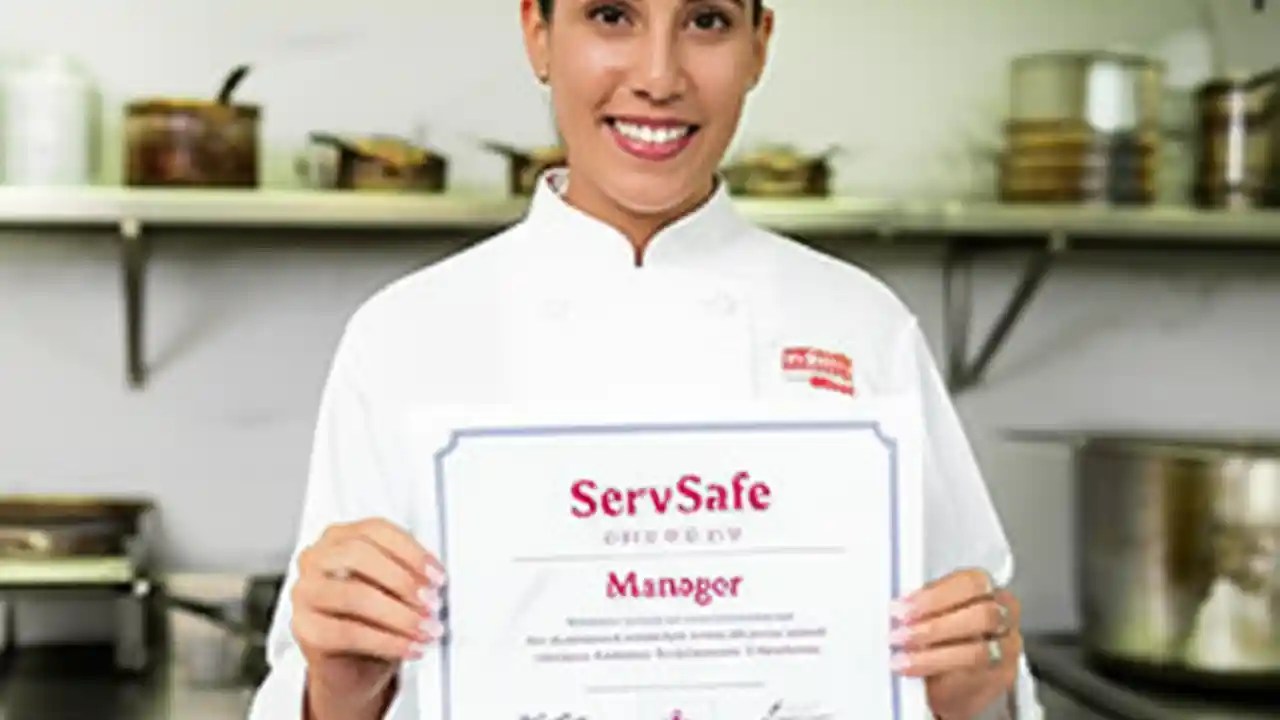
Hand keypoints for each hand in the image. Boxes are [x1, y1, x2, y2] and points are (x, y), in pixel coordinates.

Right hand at [291, 518, 446, 718]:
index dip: (411, 551)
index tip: (437, 575)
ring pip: (354, 596)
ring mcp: (305, 592)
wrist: (351, 666)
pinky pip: (349, 633)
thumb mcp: (393, 588)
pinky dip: (388, 642)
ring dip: (399, 615)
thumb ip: (408, 574)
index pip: (375, 530)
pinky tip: (410, 647)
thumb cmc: (374, 618)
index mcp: (339, 537)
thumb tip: (433, 580)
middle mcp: (315, 558)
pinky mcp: (304, 628)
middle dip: (402, 580)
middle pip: (358, 556)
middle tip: (432, 602)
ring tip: (425, 629)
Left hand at [889, 568, 1021, 719]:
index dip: (935, 595)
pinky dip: (939, 673)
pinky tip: (912, 670)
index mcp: (989, 589)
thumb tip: (897, 607)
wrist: (958, 680)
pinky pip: (972, 679)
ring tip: (900, 656)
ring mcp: (1007, 650)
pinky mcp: (1000, 679)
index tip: (902, 607)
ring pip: (978, 651)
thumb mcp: (936, 611)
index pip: (972, 583)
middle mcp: (1005, 617)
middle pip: (981, 616)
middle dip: (934, 625)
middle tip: (898, 632)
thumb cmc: (944, 635)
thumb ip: (925, 606)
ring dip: (932, 654)